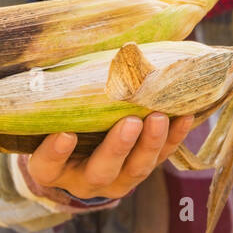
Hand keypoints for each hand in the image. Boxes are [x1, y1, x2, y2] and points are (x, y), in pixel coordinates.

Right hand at [26, 112, 194, 200]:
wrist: (77, 151)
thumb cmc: (56, 123)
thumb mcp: (48, 118)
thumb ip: (54, 99)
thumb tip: (55, 52)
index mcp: (52, 169)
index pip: (47, 167)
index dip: (55, 154)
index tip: (65, 134)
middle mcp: (83, 180)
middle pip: (100, 172)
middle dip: (117, 148)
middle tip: (130, 122)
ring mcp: (114, 181)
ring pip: (134, 171)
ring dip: (150, 144)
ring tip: (160, 118)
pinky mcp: (139, 172)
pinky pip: (159, 159)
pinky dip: (173, 139)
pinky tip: (185, 117)